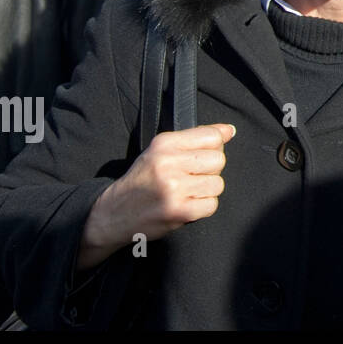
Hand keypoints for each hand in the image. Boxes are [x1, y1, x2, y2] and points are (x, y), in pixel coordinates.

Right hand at [77, 123, 234, 270]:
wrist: (112, 214)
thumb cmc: (142, 180)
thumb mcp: (161, 151)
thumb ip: (196, 138)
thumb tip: (230, 130)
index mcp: (165, 143)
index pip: (212, 136)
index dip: (214, 147)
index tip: (202, 156)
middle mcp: (169, 162)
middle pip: (219, 160)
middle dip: (210, 170)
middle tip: (192, 178)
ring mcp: (174, 188)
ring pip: (217, 184)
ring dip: (206, 191)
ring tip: (187, 193)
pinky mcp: (178, 211)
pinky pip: (212, 204)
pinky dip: (203, 207)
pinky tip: (187, 205)